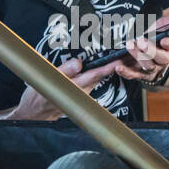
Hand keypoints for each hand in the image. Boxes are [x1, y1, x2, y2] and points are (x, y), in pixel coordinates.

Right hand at [3, 57, 120, 120]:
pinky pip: (94, 79)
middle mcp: (83, 91)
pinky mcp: (82, 91)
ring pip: (100, 77)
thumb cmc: (40, 96)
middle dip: (119, 66)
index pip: (96, 75)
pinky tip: (112, 65)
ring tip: (128, 57)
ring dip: (114, 69)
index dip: (110, 67)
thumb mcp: (47, 81)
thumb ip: (64, 71)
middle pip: (103, 75)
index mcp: (75, 87)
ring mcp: (83, 92)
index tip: (122, 61)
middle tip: (133, 56)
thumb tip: (78, 63)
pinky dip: (104, 72)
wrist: (36, 112)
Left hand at [115, 6, 168, 81]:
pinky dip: (126, 72)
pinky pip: (133, 75)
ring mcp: (151, 68)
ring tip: (130, 45)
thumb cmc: (156, 35)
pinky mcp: (139, 73)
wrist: (148, 51)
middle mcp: (163, 59)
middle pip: (160, 58)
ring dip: (138, 56)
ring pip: (147, 65)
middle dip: (151, 50)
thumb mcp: (165, 25)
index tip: (164, 39)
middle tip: (141, 41)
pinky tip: (118, 66)